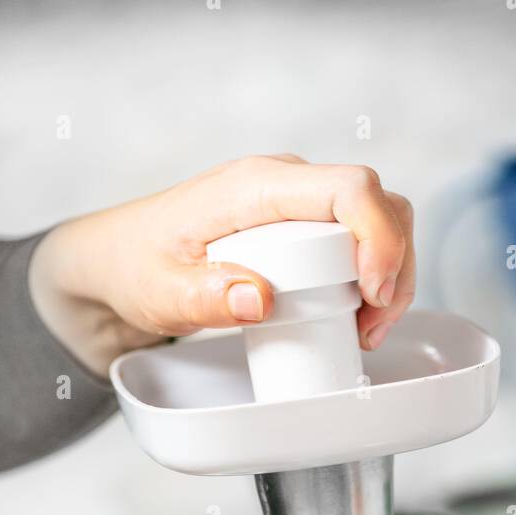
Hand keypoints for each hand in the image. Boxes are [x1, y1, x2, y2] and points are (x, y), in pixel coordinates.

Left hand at [29, 155, 414, 375]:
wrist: (120, 262)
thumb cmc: (137, 268)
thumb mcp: (160, 293)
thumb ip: (205, 297)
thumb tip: (259, 298)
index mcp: (254, 187)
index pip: (348, 188)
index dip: (378, 238)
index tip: (371, 295)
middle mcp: (284, 183)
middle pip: (378, 203)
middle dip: (394, 267)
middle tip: (370, 327)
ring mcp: (298, 203)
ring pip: (380, 221)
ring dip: (391, 278)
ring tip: (365, 331)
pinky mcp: (304, 226)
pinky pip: (362, 240)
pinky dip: (375, 281)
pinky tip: (356, 320)